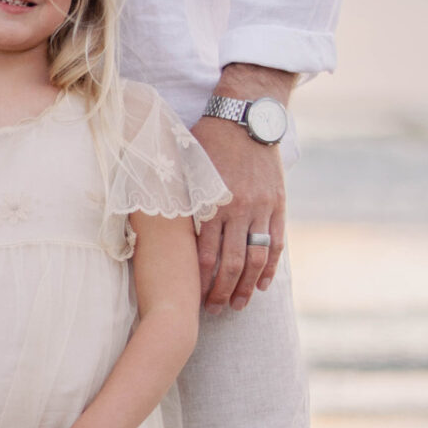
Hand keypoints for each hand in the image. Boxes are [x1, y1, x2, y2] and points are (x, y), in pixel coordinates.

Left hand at [191, 119, 284, 308]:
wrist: (246, 115)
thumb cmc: (208, 139)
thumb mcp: (187, 166)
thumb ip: (177, 195)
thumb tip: (149, 214)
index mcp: (212, 202)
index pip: (204, 254)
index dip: (199, 281)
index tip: (191, 298)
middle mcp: (238, 209)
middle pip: (230, 263)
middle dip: (221, 291)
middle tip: (214, 311)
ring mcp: (261, 208)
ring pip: (255, 257)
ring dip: (246, 286)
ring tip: (238, 305)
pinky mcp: (278, 204)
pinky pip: (276, 243)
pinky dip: (269, 267)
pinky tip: (261, 284)